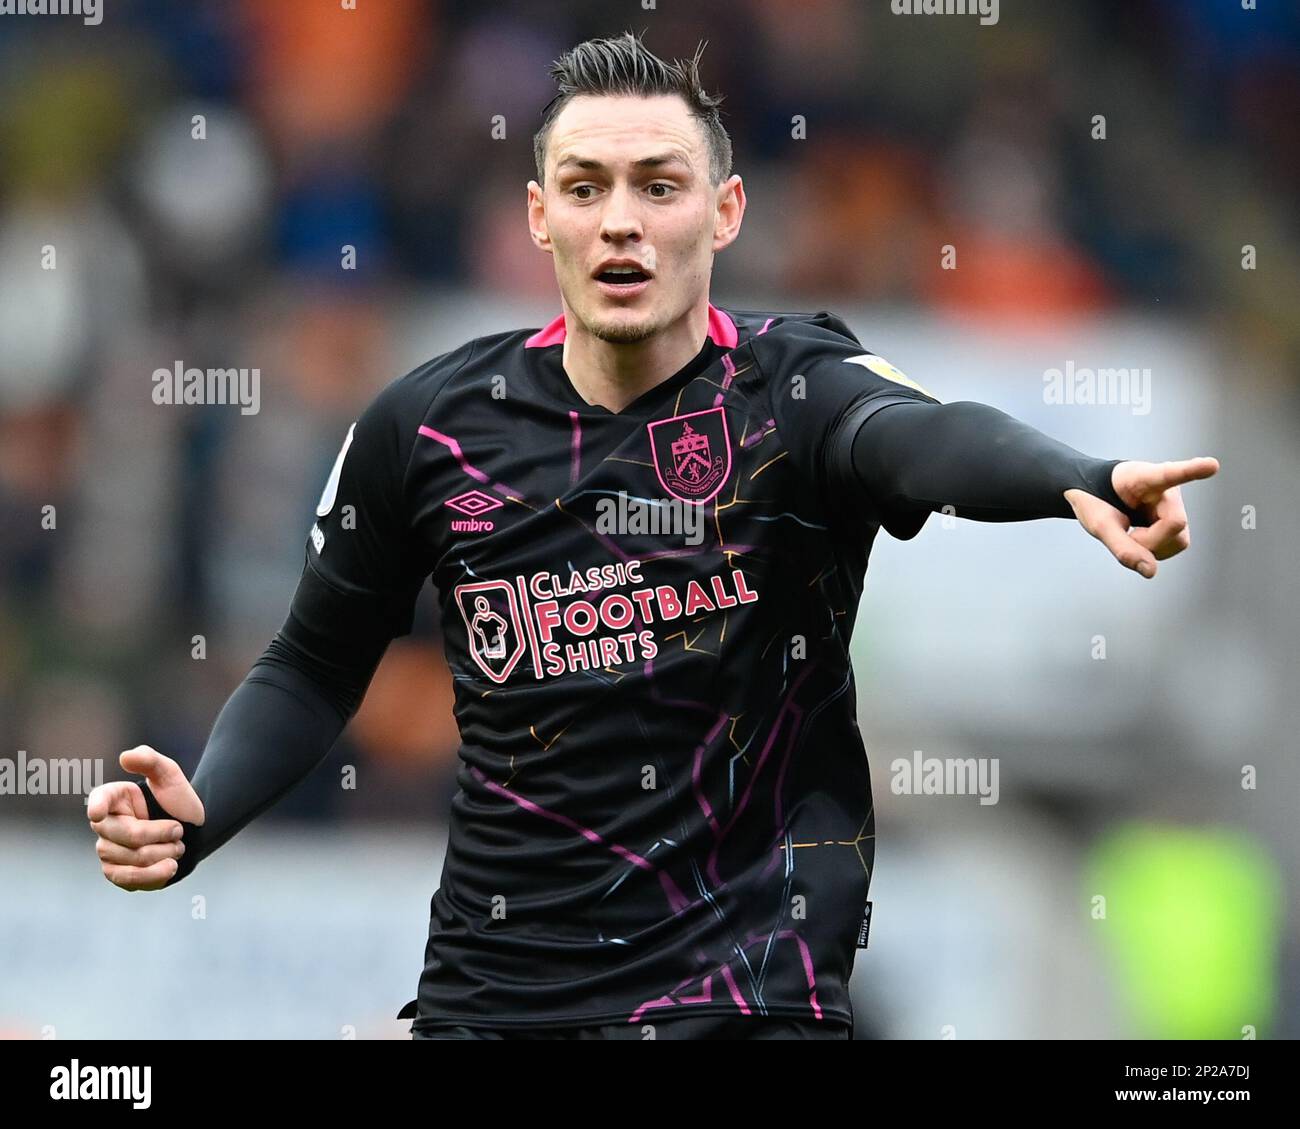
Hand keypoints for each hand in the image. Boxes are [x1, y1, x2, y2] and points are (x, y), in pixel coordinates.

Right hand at [87, 746, 204, 891]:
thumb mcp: (170, 775)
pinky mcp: (117, 873)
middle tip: (179, 829)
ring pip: (133, 860)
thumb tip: (125, 757)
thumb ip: (150, 761)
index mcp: (111, 797)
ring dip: (164, 853)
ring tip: (177, 846)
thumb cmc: (177, 800)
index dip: (97, 806)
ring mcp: (107, 851)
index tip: (98, 813)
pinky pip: (130, 880)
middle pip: (127, 836)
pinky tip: (170, 867)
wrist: (192, 831)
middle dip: (160, 834)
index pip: (99, 800)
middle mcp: (103, 825)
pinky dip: (155, 875)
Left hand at [1063, 456, 1218, 578]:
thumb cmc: (1097, 500)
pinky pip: (1176, 545)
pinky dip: (1156, 550)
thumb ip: (1122, 547)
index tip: (1212, 465)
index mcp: (1143, 478)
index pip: (1169, 474)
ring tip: (1133, 534)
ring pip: (1179, 539)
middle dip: (1150, 541)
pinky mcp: (1178, 521)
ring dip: (1153, 547)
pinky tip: (1142, 537)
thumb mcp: (1099, 524)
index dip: (1191, 470)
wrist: (1095, 495)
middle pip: (1175, 523)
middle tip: (1128, 536)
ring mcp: (1175, 506)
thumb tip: (1151, 572)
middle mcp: (1167, 489)